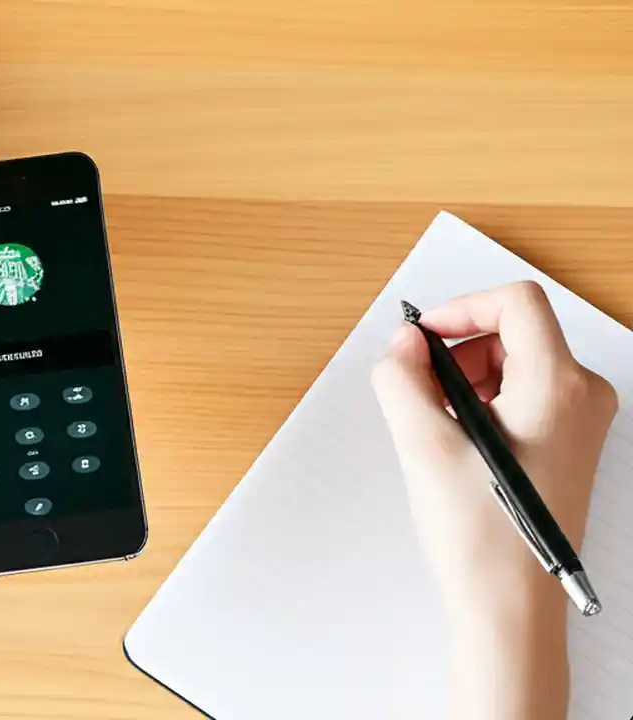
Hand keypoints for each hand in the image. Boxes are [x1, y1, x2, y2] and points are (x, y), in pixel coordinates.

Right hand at [371, 281, 617, 718]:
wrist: (510, 605)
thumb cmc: (481, 536)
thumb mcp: (423, 446)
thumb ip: (402, 379)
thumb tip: (402, 343)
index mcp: (558, 387)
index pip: (515, 303)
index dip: (460, 309)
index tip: (420, 340)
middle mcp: (581, 396)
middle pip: (512, 333)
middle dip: (456, 354)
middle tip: (419, 396)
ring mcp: (579, 421)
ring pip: (513, 364)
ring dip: (465, 382)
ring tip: (436, 430)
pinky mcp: (567, 442)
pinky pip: (521, 396)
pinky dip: (481, 406)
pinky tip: (457, 447)